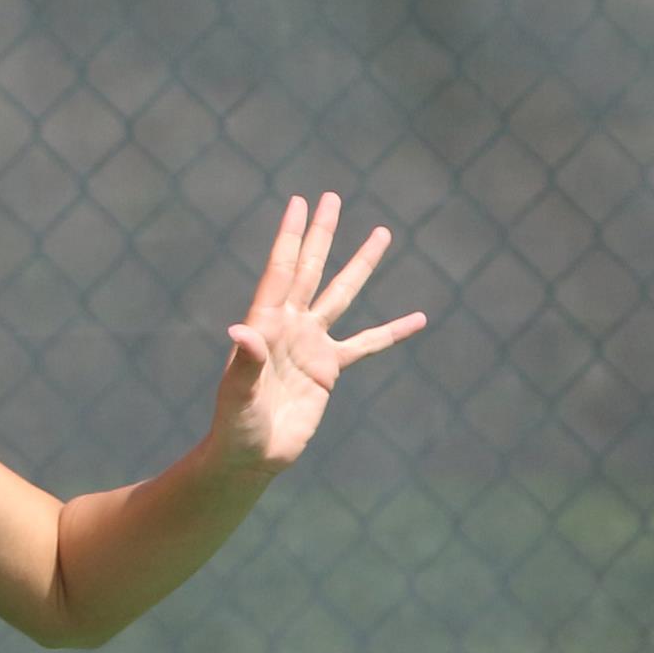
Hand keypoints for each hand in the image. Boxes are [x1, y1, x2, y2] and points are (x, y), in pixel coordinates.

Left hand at [213, 193, 426, 474]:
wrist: (251, 455)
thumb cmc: (236, 425)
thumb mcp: (239, 394)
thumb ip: (246, 362)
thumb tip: (240, 332)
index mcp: (266, 325)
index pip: (282, 271)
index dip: (290, 237)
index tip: (300, 203)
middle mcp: (290, 326)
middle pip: (311, 270)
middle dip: (321, 234)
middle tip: (332, 197)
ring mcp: (311, 344)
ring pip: (341, 295)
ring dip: (360, 265)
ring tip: (382, 233)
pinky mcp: (329, 369)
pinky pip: (367, 345)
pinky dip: (392, 332)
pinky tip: (417, 318)